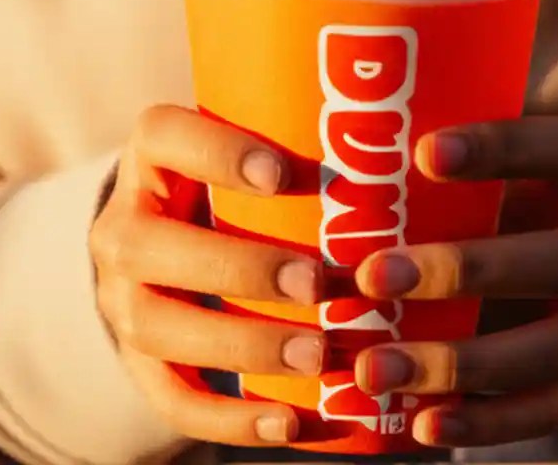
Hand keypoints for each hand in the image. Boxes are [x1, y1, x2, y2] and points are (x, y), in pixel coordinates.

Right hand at [90, 105, 323, 446]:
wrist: (176, 251)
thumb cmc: (246, 192)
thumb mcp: (260, 157)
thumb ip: (318, 150)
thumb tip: (437, 136)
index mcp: (152, 158)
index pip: (161, 135)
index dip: (215, 153)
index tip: (282, 174)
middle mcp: (122, 226)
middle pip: (147, 244)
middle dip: (237, 267)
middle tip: (316, 284)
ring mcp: (121, 298)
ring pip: (154, 326)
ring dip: (240, 345)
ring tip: (316, 355)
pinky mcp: (139, 362)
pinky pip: (171, 398)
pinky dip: (230, 419)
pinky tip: (289, 422)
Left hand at [351, 116, 557, 447]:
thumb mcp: (550, 177)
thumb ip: (481, 169)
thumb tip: (360, 169)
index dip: (499, 148)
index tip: (425, 152)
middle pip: (556, 263)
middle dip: (462, 270)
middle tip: (376, 276)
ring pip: (543, 354)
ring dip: (454, 365)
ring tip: (374, 368)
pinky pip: (543, 412)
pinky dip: (482, 424)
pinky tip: (422, 422)